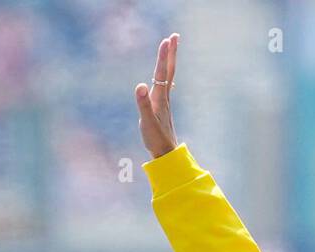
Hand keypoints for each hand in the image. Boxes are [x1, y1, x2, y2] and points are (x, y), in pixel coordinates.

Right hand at [135, 33, 179, 158]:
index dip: (163, 56)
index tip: (167, 40)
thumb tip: (140, 85)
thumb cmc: (156, 139)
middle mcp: (164, 96)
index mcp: (160, 97)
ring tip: (171, 48)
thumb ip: (143, 104)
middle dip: (171, 53)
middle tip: (174, 36)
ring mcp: (164, 101)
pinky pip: (165, 85)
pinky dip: (166, 75)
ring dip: (169, 60)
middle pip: (169, 70)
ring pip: (168, 76)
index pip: (162, 72)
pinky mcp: (162, 106)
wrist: (166, 153)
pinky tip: (166, 76)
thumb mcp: (147, 122)